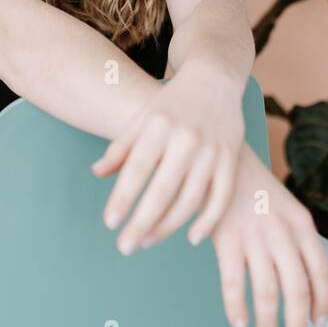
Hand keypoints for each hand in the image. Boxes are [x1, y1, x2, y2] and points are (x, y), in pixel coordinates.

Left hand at [90, 66, 245, 253]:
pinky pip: (221, 198)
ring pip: (191, 200)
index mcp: (159, 125)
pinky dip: (208, 222)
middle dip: (142, 223)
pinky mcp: (231, 159)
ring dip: (169, 227)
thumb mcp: (143, 117)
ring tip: (147, 241)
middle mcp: (186, 138)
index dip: (123, 198)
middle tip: (125, 247)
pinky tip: (191, 238)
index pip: (138, 169)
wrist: (214, 79)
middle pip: (163, 190)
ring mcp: (212, 150)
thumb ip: (121, 146)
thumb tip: (96, 173)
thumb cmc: (172, 103)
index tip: (110, 223)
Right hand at [209, 142, 327, 326]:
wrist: (220, 154)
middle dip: (297, 325)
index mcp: (302, 223)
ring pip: (266, 292)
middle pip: (296, 290)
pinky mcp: (225, 238)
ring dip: (268, 323)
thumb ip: (296, 242)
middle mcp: (282, 231)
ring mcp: (253, 235)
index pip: (320, 272)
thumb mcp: (285, 207)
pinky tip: (239, 323)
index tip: (319, 324)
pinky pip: (233, 283)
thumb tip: (305, 288)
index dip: (322, 303)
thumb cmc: (253, 186)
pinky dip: (236, 308)